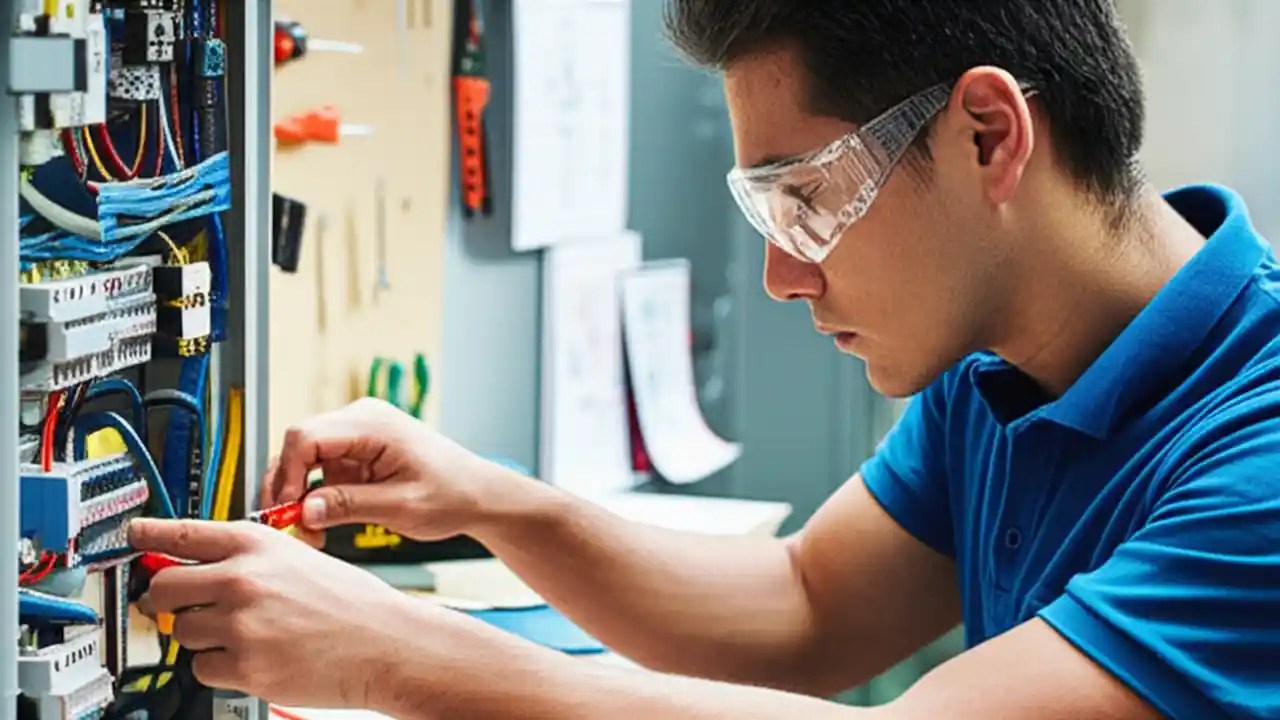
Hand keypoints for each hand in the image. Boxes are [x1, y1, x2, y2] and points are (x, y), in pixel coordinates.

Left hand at [128, 517, 442, 707]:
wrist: (385, 642)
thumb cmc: (352, 602)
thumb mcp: (299, 557)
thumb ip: (248, 559)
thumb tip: (198, 569)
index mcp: (257, 544)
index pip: (182, 533)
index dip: (148, 534)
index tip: (132, 535)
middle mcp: (242, 578)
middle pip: (164, 587)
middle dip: (166, 600)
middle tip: (181, 606)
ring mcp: (241, 623)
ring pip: (183, 631)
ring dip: (203, 636)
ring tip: (245, 634)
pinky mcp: (245, 666)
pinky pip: (202, 668)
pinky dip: (221, 667)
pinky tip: (255, 657)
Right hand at [261, 397, 511, 544]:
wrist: (477, 494)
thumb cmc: (452, 494)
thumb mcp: (400, 506)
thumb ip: (349, 505)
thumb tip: (303, 510)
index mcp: (372, 424)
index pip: (306, 436)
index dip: (289, 474)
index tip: (288, 511)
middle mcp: (360, 420)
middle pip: (298, 446)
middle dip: (287, 489)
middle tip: (290, 529)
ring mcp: (357, 436)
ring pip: (303, 461)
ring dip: (298, 498)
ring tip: (310, 535)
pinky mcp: (356, 454)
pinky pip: (320, 471)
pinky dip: (314, 498)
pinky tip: (321, 526)